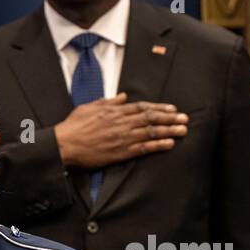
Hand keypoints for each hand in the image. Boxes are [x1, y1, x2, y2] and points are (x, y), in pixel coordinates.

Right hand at [53, 93, 187, 169]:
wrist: (64, 145)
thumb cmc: (73, 127)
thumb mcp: (89, 108)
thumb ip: (108, 102)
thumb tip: (122, 97)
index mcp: (114, 111)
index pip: (142, 108)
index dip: (159, 108)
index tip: (172, 108)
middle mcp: (122, 122)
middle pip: (151, 118)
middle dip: (170, 118)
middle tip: (184, 118)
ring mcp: (123, 137)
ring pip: (151, 132)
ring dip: (169, 131)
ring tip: (183, 130)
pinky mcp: (121, 152)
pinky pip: (144, 148)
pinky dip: (158, 145)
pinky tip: (170, 144)